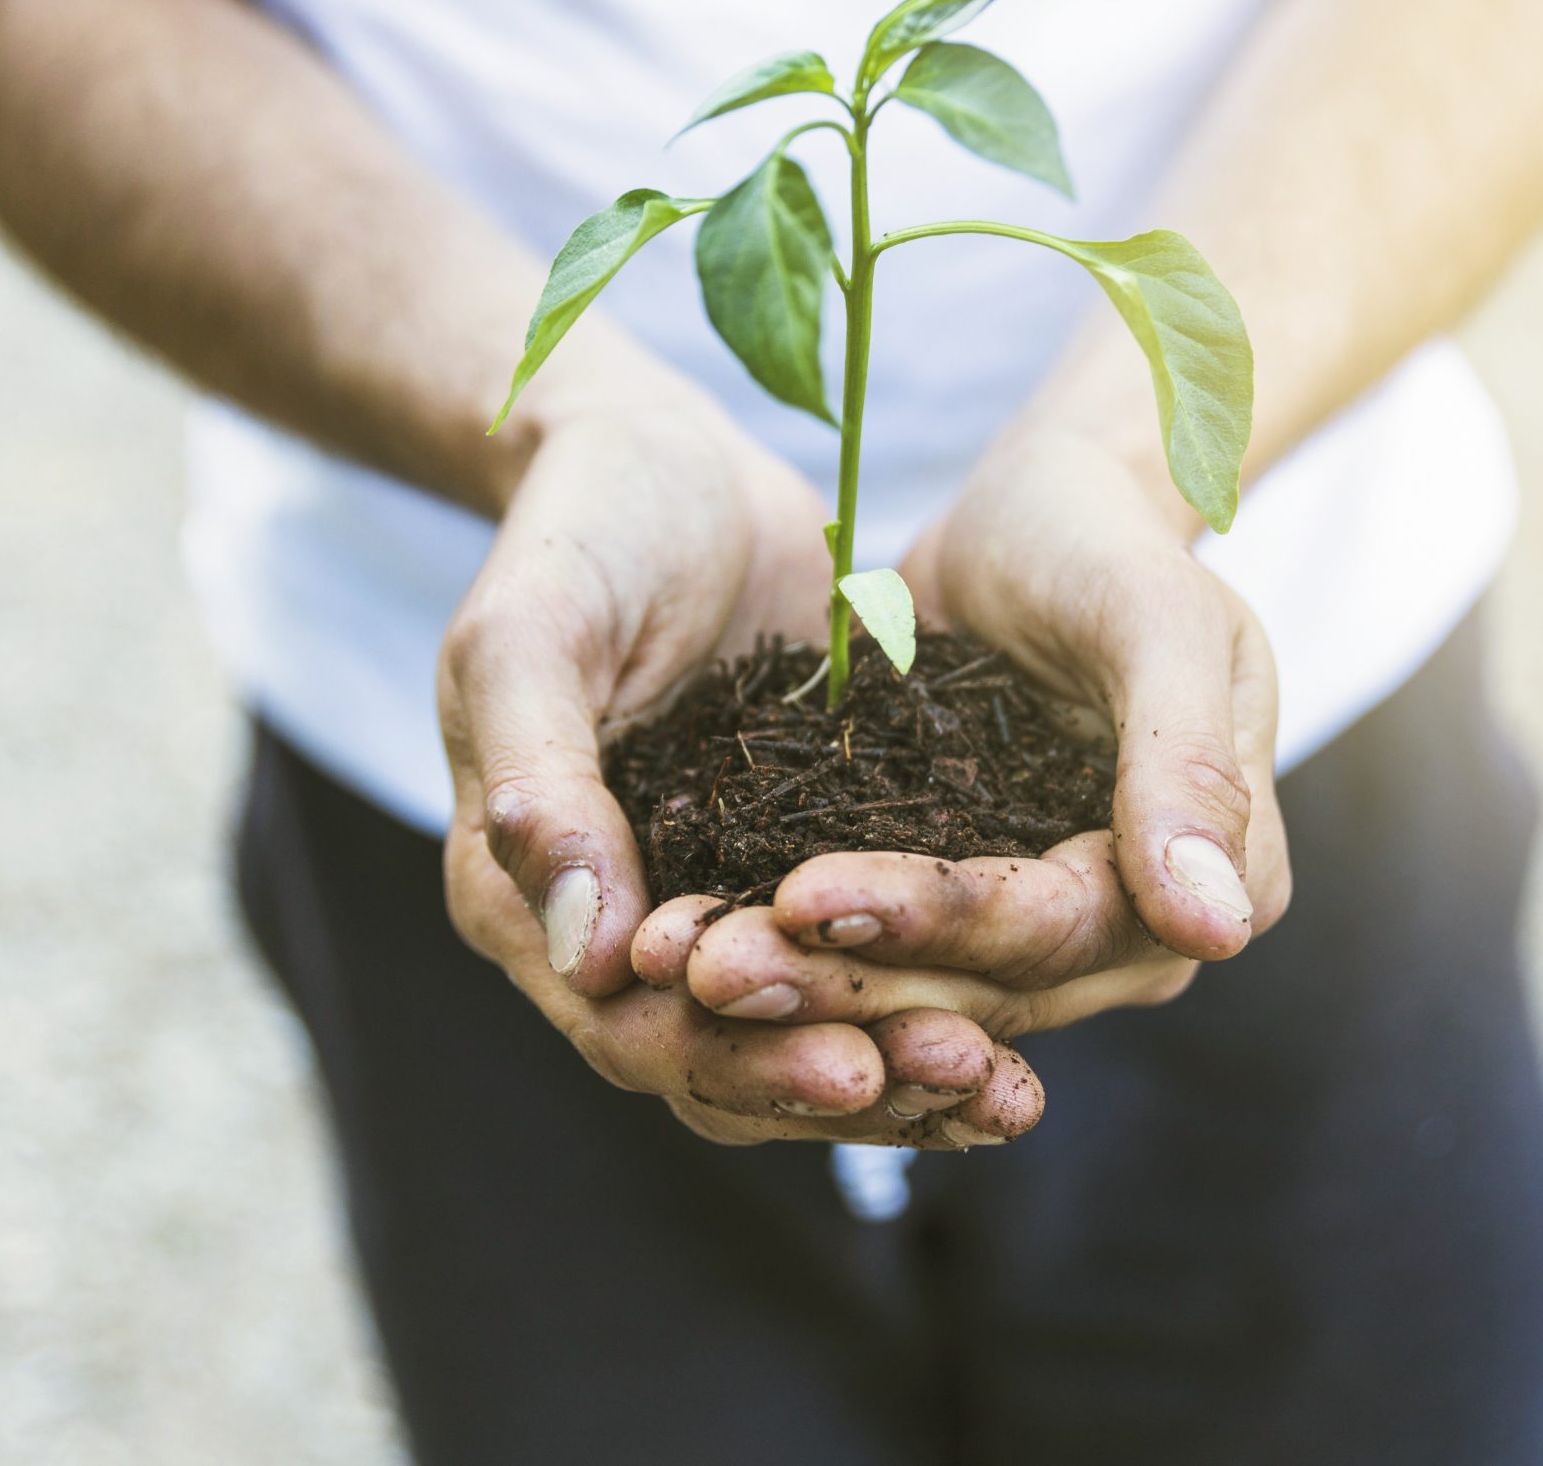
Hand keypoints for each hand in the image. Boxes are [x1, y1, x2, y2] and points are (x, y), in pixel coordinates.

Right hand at [437, 391, 1044, 1145]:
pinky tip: (1020, 1030)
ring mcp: (710, 902)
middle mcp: (613, 931)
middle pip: (720, 1062)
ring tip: (1004, 1082)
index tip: (849, 1063)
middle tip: (963, 1074)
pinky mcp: (796, 866)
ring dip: (897, 1063)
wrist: (659, 459)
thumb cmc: (577, 529)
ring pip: (797, 1031)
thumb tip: (593, 956)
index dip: (736, 1057)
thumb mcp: (531, 635)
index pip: (624, 1027)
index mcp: (522, 897)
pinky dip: (926, 997)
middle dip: (840, 1079)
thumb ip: (545, 785)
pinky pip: (858, 965)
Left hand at [637, 428, 1288, 1044]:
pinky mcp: (951, 913)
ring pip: (912, 992)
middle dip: (838, 982)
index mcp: (1223, 888)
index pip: (1060, 932)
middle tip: (702, 962)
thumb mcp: (1157, 619)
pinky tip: (680, 941)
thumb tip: (1218, 930)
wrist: (1041, 510)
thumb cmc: (1110, 542)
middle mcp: (1132, 940)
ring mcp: (1039, 935)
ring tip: (674, 960)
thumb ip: (1185, 764)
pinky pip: (866, 955)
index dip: (935, 924)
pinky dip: (779, 950)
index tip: (807, 899)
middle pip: (980, 990)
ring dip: (793, 986)